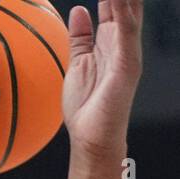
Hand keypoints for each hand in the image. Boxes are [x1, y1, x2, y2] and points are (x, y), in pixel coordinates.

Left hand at [64, 1, 143, 158]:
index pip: (115, 4)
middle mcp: (124, 42)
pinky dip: (125, 15)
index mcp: (112, 40)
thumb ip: (80, 37)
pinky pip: (127, 35)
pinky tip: (120, 3)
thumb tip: (80, 10)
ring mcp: (128, 53)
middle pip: (126, 2)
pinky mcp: (127, 65)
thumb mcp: (78, 63)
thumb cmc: (86, 105)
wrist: (92, 137)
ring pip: (129, 11)